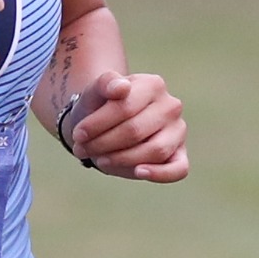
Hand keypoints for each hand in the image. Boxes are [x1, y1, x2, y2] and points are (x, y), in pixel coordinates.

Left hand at [54, 70, 186, 182]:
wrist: (104, 125)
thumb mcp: (95, 91)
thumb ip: (104, 83)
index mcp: (153, 84)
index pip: (125, 108)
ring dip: (121, 160)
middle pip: (136, 131)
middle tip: (82, 149)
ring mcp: (178, 131)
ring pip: (154, 151)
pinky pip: (178, 169)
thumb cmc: (100, 107)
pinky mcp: (180, 154)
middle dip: (104, 143)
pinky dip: (160, 174)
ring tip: (100, 159)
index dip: (98, 124)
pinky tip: (139, 172)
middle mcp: (171, 106)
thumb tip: (122, 87)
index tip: (78, 134)